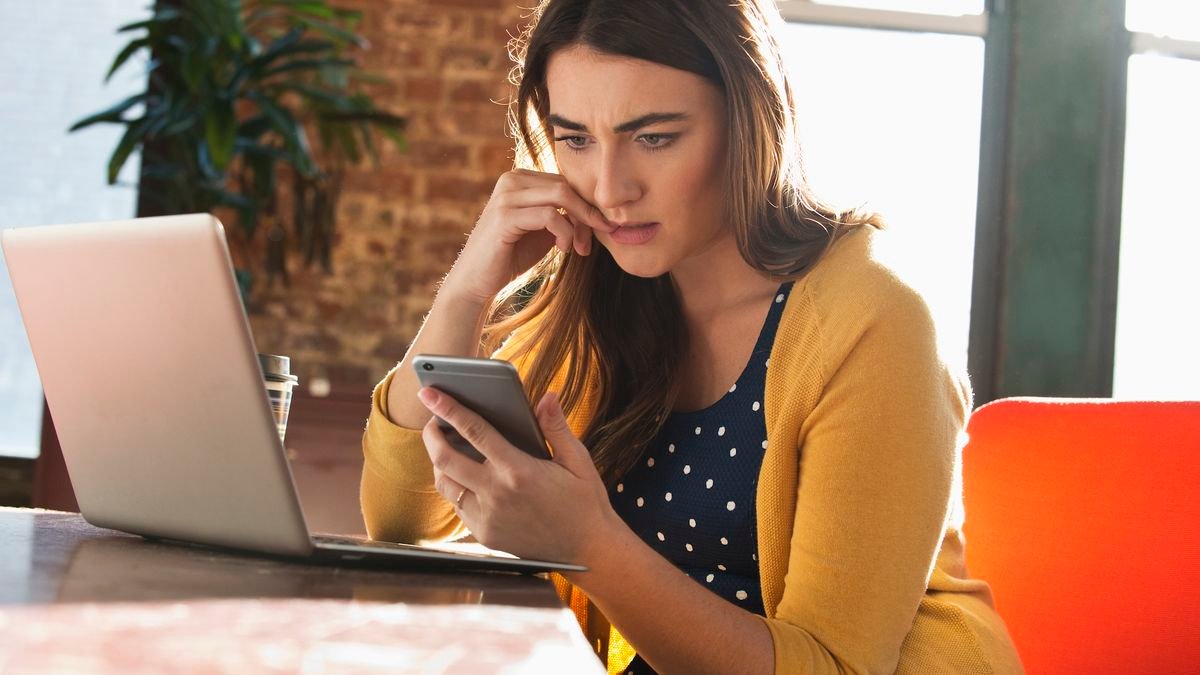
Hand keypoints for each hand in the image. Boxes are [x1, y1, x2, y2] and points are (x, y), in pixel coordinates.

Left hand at [417, 386, 617, 564]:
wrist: (587, 551)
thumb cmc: (585, 502)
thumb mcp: (578, 460)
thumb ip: (556, 428)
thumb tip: (547, 396)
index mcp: (519, 470)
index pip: (474, 431)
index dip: (448, 409)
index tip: (430, 393)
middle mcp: (497, 494)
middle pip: (445, 459)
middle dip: (431, 435)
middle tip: (432, 421)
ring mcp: (487, 518)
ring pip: (445, 485)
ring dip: (438, 463)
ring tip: (445, 447)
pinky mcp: (485, 535)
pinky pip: (457, 507)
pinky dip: (455, 488)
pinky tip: (464, 477)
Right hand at [440, 169, 612, 305]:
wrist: (477, 280)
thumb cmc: (512, 255)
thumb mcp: (544, 230)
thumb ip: (565, 214)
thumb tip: (597, 210)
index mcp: (520, 178)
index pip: (565, 181)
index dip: (586, 205)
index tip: (597, 231)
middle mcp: (511, 179)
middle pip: (566, 186)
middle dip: (586, 214)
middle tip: (591, 242)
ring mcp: (506, 196)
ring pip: (561, 196)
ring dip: (578, 224)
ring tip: (578, 248)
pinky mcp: (505, 216)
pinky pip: (550, 216)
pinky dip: (564, 232)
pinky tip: (563, 249)